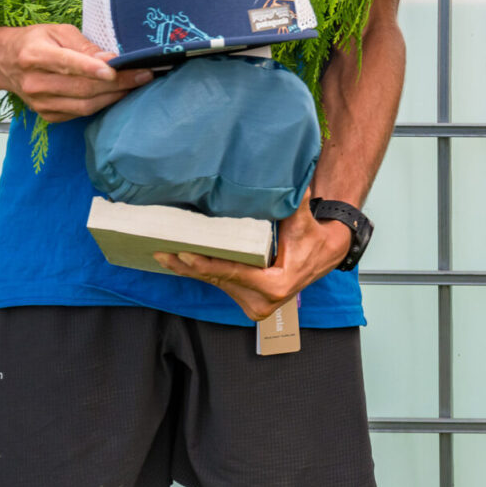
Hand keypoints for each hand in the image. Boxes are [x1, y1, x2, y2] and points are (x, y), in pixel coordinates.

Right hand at [0, 22, 149, 121]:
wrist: (3, 62)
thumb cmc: (35, 41)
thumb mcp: (57, 31)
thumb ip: (83, 45)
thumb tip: (109, 59)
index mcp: (34, 55)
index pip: (66, 64)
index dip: (91, 68)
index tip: (115, 69)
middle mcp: (34, 82)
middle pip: (81, 88)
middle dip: (118, 83)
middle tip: (144, 74)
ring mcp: (39, 102)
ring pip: (84, 105)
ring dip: (114, 96)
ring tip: (137, 84)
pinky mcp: (46, 115)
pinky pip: (79, 114)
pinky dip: (102, 105)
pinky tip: (117, 94)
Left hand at [159, 192, 351, 320]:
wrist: (323, 255)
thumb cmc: (312, 238)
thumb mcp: (303, 221)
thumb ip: (295, 202)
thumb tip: (290, 181)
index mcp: (276, 286)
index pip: (234, 273)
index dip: (207, 264)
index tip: (185, 253)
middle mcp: (262, 302)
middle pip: (218, 281)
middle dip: (189, 266)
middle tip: (162, 251)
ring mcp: (254, 305)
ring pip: (216, 285)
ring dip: (191, 270)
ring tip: (164, 255)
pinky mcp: (247, 302)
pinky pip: (220, 286)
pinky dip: (202, 273)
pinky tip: (180, 262)